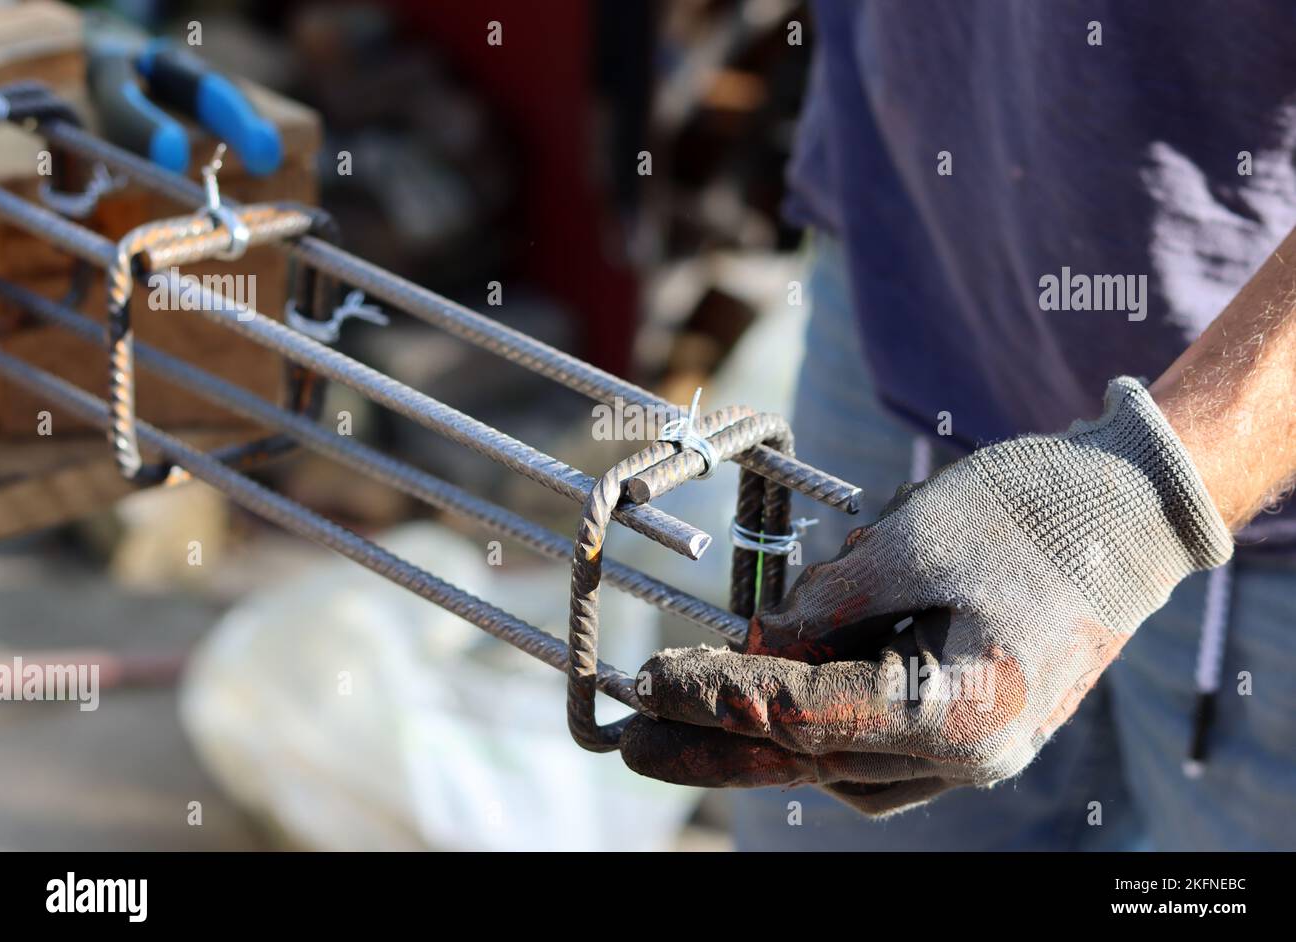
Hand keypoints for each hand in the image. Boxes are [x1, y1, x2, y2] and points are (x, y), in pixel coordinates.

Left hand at [621, 378, 1233, 815]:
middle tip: (633, 741)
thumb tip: (759, 636)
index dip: (716, 699)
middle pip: (811, 757)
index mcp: (960, 714)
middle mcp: (969, 755)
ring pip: (837, 758)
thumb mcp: (912, 540)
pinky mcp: (970, 721)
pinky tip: (776, 677)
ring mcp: (975, 747)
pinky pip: (873, 738)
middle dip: (717, 744)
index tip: (645, 682)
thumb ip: (827, 600)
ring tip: (689, 702)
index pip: (803, 719)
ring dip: (761, 729)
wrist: (1135, 510)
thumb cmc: (1036, 513)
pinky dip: (817, 711)